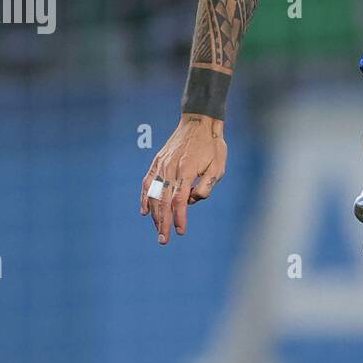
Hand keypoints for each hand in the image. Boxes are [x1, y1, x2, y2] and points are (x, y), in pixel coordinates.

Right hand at [140, 114, 227, 244]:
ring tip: (158, 230)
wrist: (199, 122)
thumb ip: (206, 186)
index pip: (180, 200)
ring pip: (153, 194)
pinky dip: (144, 198)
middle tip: (164, 240)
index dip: (179, 218)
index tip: (181, 231)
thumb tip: (192, 200)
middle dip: (163, 223)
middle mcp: (170, 169)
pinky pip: (147, 183)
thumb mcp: (218, 167)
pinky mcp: (157, 162)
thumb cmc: (213, 146)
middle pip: (163, 202)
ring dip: (154, 215)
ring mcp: (161, 165)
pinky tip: (144, 212)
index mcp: (186, 171)